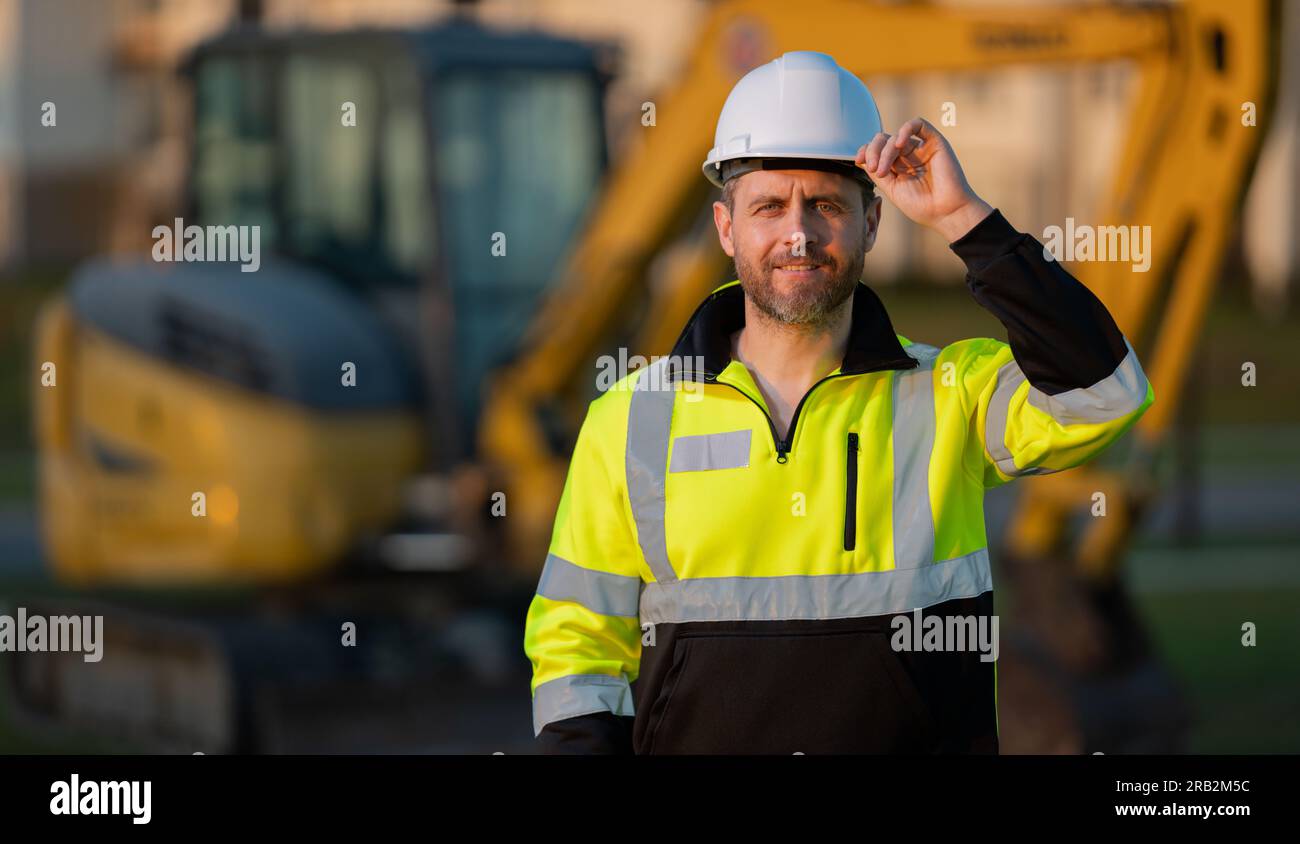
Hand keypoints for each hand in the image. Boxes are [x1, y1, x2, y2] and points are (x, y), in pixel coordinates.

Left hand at [855, 117, 993, 241]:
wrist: (946, 212)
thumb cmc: (922, 206)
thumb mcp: (892, 190)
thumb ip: (878, 173)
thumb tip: (863, 159)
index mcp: (897, 166)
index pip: (877, 149)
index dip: (866, 151)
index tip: (858, 161)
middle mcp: (908, 155)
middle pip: (883, 140)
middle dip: (873, 151)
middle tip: (875, 169)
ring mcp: (921, 148)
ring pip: (895, 137)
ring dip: (885, 152)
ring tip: (884, 171)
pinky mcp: (935, 142)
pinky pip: (918, 125)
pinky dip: (905, 130)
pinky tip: (899, 144)